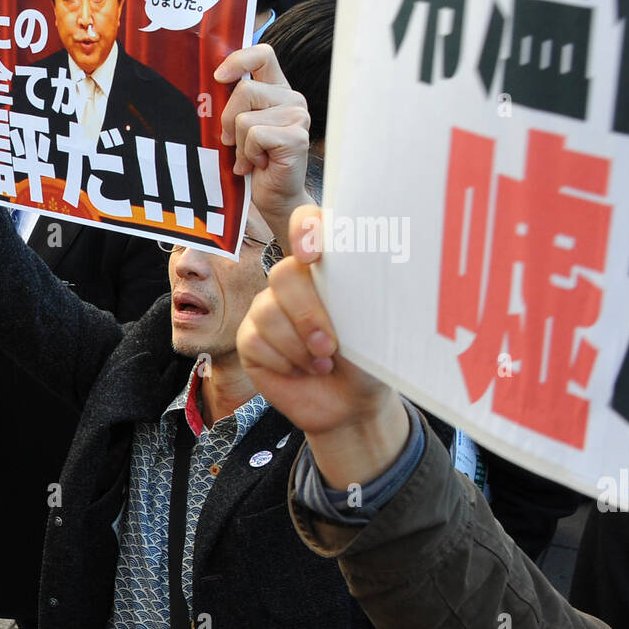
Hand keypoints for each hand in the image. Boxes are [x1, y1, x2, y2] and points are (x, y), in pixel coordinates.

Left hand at [214, 44, 311, 252]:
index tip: (219, 78)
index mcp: (278, 89)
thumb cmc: (253, 161)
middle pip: (245, 90)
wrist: (274, 197)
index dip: (238, 60)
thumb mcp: (238, 125)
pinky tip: (259, 165)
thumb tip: (208, 84)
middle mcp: (292, 99)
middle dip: (228, 120)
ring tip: (250, 157)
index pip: (263, 55)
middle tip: (233, 142)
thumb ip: (232, 102)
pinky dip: (249, 154)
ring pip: (246, 117)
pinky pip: (255, 135)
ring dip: (240, 143)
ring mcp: (298, 116)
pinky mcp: (296, 137)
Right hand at [237, 204, 408, 489]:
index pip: (308, 223)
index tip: (312, 256)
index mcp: (330, 265)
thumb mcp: (377, 325)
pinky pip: (254, 340)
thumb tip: (365, 269)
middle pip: (285, 275)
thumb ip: (362, 293)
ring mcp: (269, 307)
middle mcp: (295, 280)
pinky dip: (283, 362)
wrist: (353, 405)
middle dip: (308, 315)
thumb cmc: (371, 360)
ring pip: (267, 311)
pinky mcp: (251, 338)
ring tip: (324, 363)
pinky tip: (301, 371)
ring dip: (299, 346)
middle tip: (330, 346)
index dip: (304, 230)